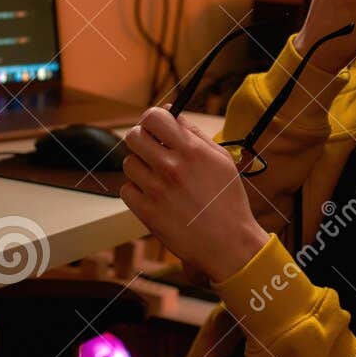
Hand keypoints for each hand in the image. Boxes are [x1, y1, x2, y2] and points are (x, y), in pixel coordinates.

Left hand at [118, 107, 270, 282]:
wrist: (228, 243)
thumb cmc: (227, 201)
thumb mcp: (220, 159)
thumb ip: (193, 133)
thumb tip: (171, 113)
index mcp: (191, 151)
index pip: (153, 117)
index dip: (151, 119)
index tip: (155, 128)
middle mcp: (171, 167)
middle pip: (133, 137)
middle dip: (142, 140)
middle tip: (153, 151)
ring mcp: (156, 190)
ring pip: (129, 163)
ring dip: (141, 168)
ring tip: (159, 179)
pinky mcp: (146, 212)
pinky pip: (127, 189)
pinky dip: (137, 191)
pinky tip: (155, 197)